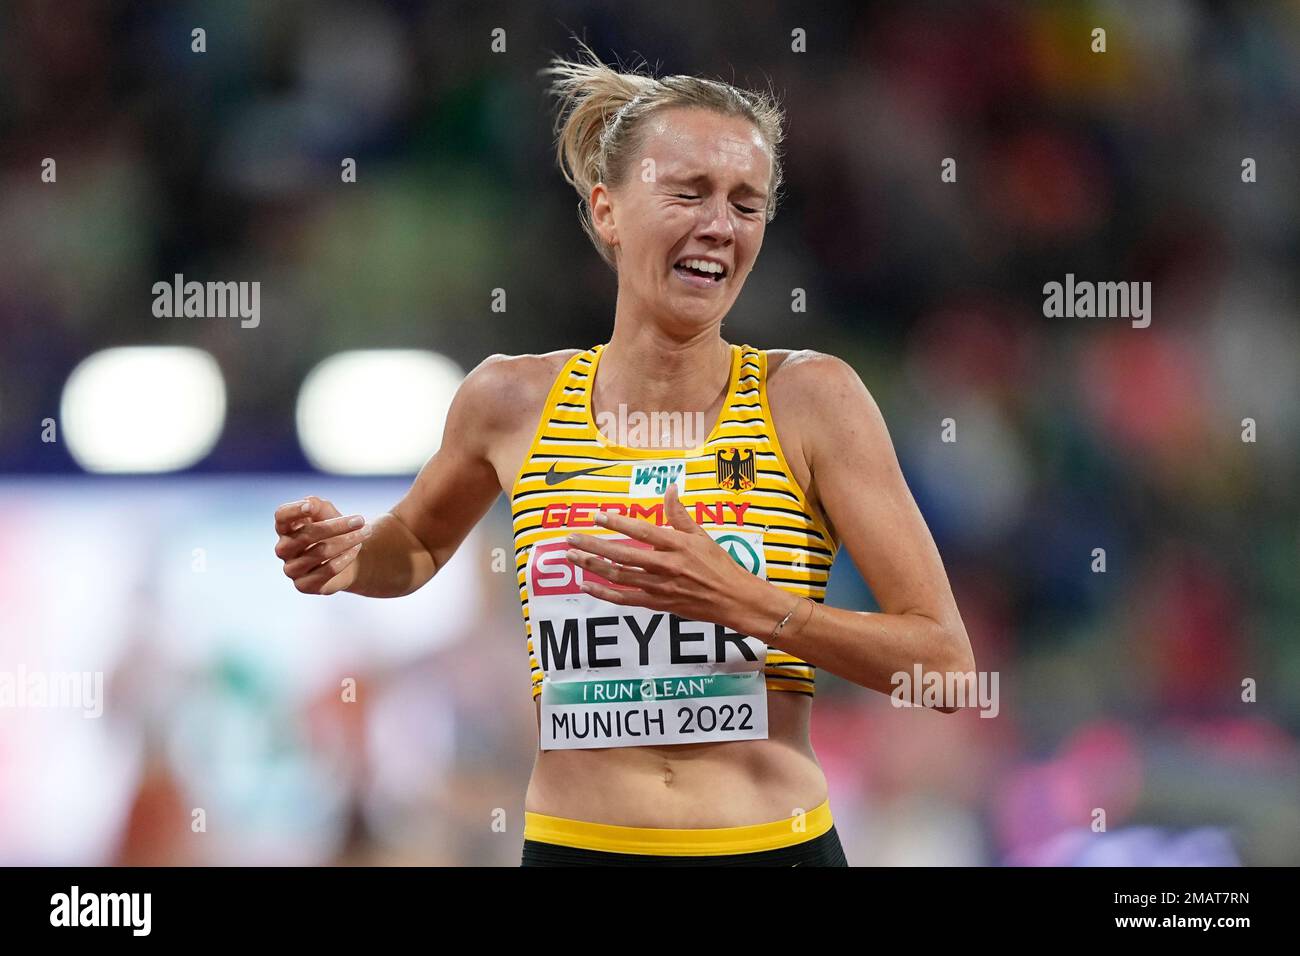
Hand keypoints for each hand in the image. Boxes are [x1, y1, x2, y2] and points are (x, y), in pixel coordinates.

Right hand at [273, 495, 371, 594]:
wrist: (347, 558)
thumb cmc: (333, 531)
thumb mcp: (327, 514)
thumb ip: (318, 506)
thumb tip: (310, 504)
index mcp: (285, 528)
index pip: (281, 516)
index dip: (293, 511)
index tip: (311, 506)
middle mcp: (283, 549)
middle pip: (306, 535)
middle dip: (337, 526)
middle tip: (360, 520)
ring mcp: (291, 569)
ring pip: (320, 552)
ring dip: (347, 541)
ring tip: (364, 533)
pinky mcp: (304, 585)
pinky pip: (327, 570)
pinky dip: (345, 558)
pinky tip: (355, 550)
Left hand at [563, 482, 765, 631]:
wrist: (733, 599)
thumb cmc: (719, 565)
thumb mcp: (701, 535)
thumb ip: (679, 514)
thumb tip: (670, 487)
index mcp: (677, 545)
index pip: (642, 531)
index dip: (618, 523)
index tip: (597, 516)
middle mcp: (665, 566)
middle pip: (622, 554)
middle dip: (593, 546)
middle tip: (571, 538)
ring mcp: (659, 587)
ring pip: (619, 576)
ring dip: (592, 566)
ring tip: (572, 556)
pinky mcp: (657, 604)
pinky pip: (625, 599)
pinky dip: (604, 593)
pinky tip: (586, 585)